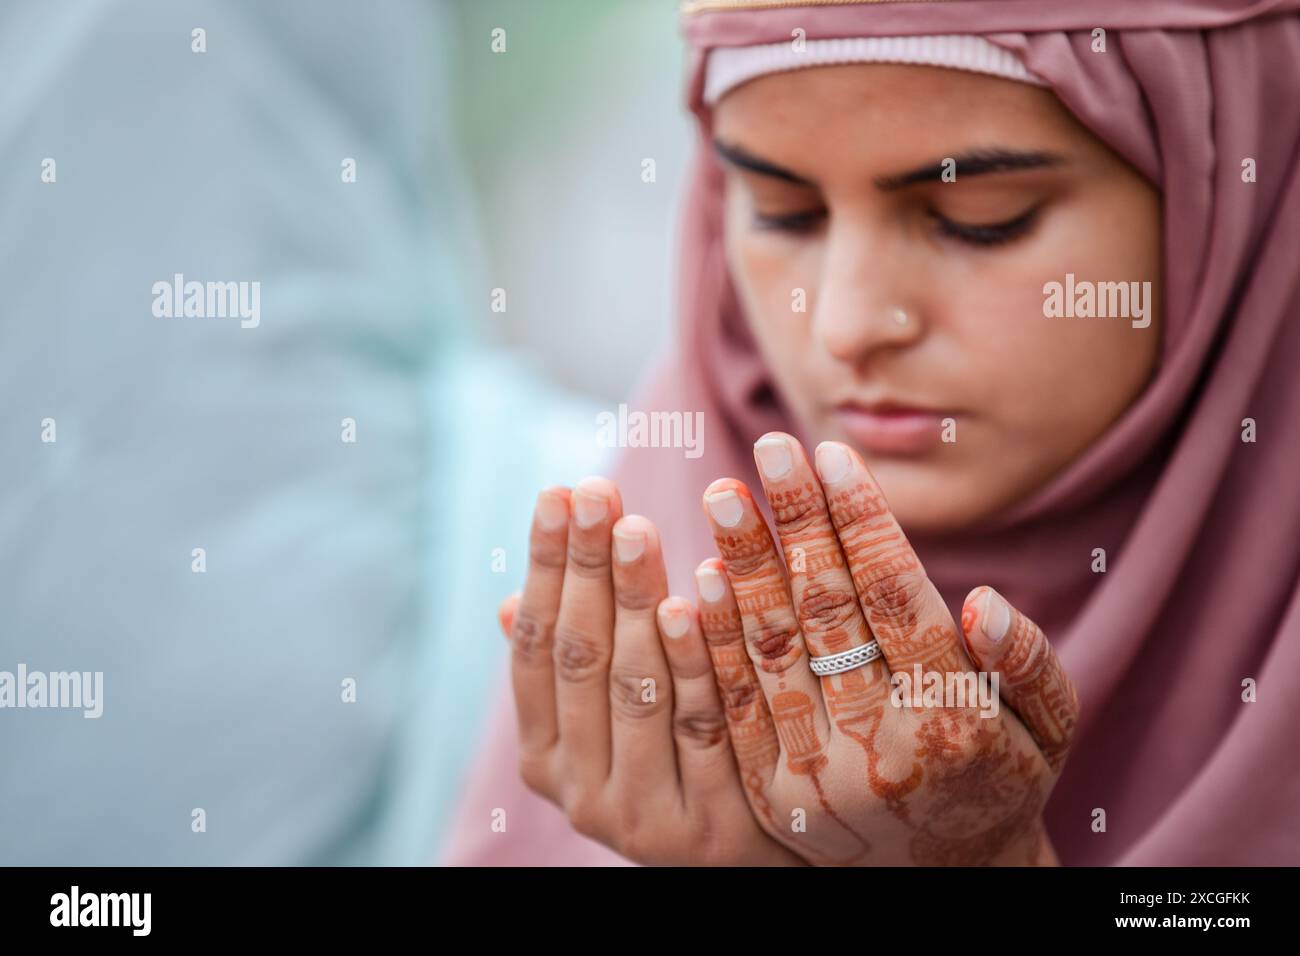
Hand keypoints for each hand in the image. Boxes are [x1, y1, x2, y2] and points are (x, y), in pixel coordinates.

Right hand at [499, 477, 802, 864]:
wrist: (753, 857)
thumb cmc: (672, 763)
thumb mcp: (607, 724)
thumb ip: (569, 670)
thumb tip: (506, 604)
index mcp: (544, 758)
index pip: (535, 648)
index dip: (545, 567)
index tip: (558, 494)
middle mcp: (579, 791)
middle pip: (580, 659)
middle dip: (585, 567)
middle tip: (596, 490)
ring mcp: (640, 814)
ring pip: (632, 687)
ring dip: (632, 600)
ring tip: (637, 526)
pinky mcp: (708, 825)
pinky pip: (700, 724)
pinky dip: (693, 659)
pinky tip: (691, 600)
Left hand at [696, 433, 1079, 864]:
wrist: (941, 878)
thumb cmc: (1000, 772)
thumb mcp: (1048, 726)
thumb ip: (1028, 663)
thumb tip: (983, 602)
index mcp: (954, 720)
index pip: (897, 599)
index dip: (861, 522)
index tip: (831, 454)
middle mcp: (881, 746)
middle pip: (828, 613)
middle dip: (795, 524)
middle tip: (765, 450)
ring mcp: (818, 773)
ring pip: (772, 651)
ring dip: (743, 567)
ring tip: (722, 495)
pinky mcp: (770, 791)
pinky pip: (734, 704)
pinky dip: (718, 640)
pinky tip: (701, 579)